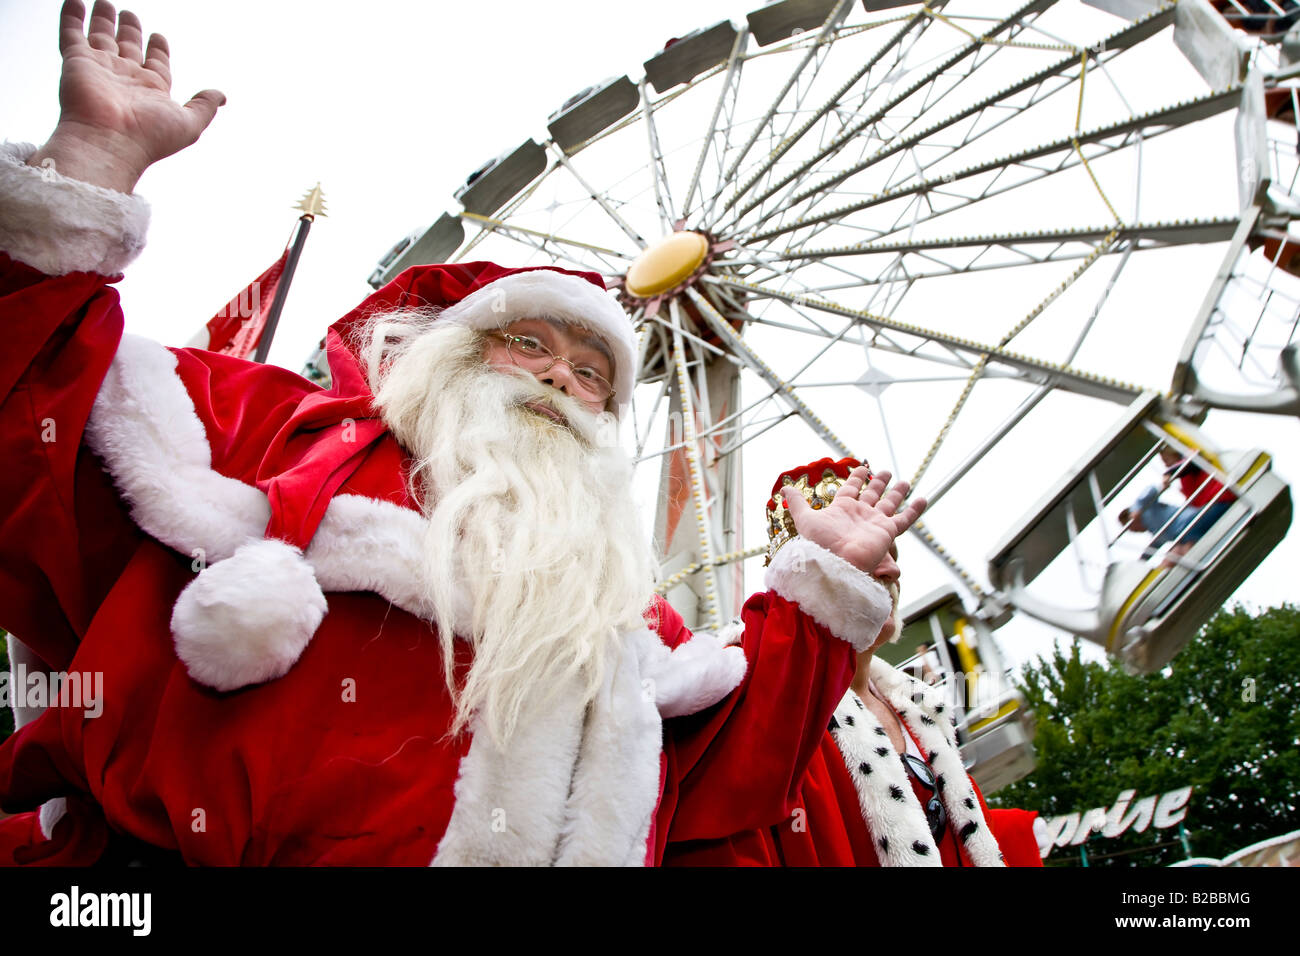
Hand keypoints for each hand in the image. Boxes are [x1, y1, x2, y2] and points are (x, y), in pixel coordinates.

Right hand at [27, 0, 224, 192]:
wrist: (109, 141)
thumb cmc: (149, 137)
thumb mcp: (189, 123)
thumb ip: (204, 107)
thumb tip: (222, 97)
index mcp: (151, 91)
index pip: (156, 64)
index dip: (158, 50)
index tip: (159, 36)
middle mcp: (125, 79)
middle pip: (128, 47)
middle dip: (130, 30)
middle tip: (129, 14)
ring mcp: (100, 68)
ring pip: (101, 37)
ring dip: (103, 20)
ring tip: (106, 3)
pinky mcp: (77, 60)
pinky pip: (72, 32)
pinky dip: (72, 16)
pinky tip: (75, 0)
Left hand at [781, 466, 926, 574]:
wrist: (833, 565)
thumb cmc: (819, 544)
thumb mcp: (805, 518)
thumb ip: (797, 502)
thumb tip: (784, 486)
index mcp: (842, 509)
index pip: (851, 489)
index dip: (857, 478)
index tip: (863, 467)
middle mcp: (860, 515)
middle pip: (872, 494)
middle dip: (878, 483)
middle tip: (885, 472)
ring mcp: (874, 523)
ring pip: (889, 504)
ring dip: (897, 492)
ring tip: (905, 481)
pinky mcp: (887, 532)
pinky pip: (904, 519)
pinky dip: (914, 510)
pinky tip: (923, 499)